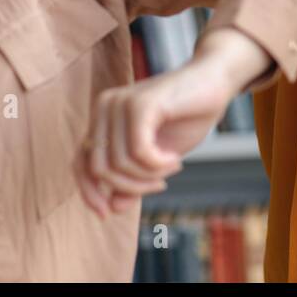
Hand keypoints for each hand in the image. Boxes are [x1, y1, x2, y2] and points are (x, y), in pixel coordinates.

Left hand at [79, 28, 271, 217]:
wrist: (215, 82)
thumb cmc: (188, 116)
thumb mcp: (157, 157)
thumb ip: (132, 177)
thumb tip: (112, 207)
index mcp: (103, 117)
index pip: (80, 163)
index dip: (89, 192)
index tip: (106, 215)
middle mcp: (105, 107)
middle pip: (99, 169)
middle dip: (130, 187)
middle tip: (159, 185)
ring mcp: (120, 102)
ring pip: (119, 163)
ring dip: (150, 176)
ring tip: (172, 166)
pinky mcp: (140, 103)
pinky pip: (138, 152)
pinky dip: (157, 165)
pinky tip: (175, 159)